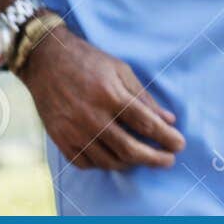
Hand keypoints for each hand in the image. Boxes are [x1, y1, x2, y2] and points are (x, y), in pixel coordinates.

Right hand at [19, 24, 183, 170]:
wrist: (43, 59)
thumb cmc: (87, 60)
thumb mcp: (120, 69)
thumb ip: (144, 96)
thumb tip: (169, 120)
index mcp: (109, 94)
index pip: (146, 124)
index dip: (167, 138)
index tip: (179, 144)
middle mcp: (92, 116)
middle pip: (131, 150)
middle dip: (155, 159)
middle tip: (168, 160)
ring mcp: (74, 130)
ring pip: (110, 161)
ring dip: (132, 163)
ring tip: (142, 157)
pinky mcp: (60, 138)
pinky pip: (87, 163)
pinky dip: (104, 164)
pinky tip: (113, 156)